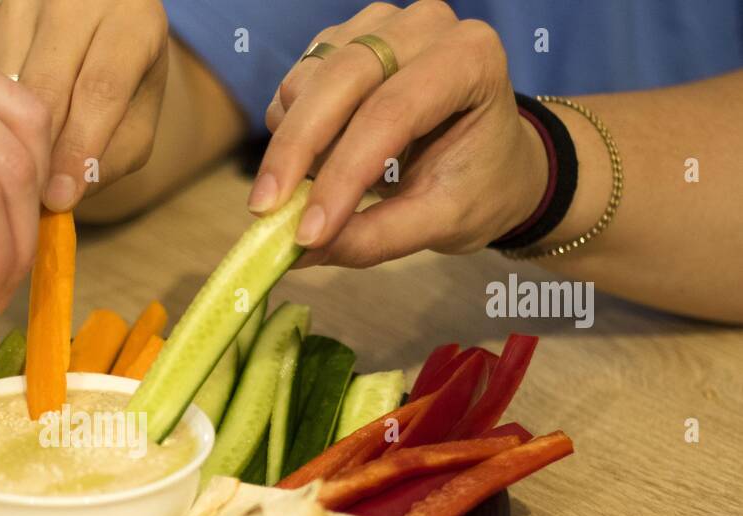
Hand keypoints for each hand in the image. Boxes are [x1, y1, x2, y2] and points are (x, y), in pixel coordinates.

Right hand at [0, 0, 168, 211]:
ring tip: (15, 178)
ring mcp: (19, 5)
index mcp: (131, 18)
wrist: (94, 44)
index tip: (60, 199)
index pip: (101, 88)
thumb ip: (109, 161)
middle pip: (45, 89)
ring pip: (1, 89)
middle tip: (32, 205)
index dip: (79, 149)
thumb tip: (57, 196)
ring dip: (4, 143)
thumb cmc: (121, 90)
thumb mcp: (134, 128)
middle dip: (37, 156)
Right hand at [249, 0, 546, 267]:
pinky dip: (290, 130)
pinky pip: (295, 85)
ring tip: (316, 186)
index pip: (392, 111)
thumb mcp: (440, 222)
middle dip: (295, 149)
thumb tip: (301, 252)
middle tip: (264, 210)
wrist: (487, 158)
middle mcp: (425, 27)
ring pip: (306, 81)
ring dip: (293, 142)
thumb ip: (376, 238)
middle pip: (339, 79)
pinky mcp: (343, 41)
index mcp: (470, 59)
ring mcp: (380, 27)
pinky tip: (318, 159)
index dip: (342, 174)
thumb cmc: (476, 185)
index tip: (307, 232)